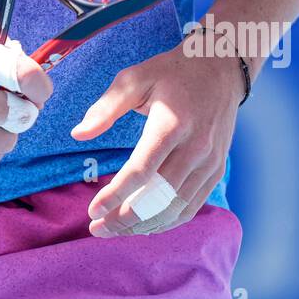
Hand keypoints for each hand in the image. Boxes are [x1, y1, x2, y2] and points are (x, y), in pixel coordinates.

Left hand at [70, 40, 244, 235]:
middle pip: (158, 197)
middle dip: (125, 219)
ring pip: (176, 208)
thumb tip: (78, 134)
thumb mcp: (135, 78)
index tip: (92, 211)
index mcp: (172, 123)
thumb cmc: (171, 72)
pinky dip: (167, 221)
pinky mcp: (217, 170)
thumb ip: (106, 107)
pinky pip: (192, 206)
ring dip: (144, 225)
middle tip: (97, 229)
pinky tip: (145, 225)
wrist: (220, 67)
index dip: (115, 195)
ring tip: (115, 231)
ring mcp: (210, 161)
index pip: (142, 171)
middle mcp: (196, 147)